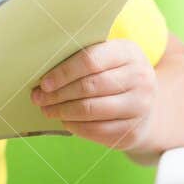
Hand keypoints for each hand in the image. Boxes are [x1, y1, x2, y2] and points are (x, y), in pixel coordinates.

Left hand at [30, 38, 157, 152]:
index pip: (90, 60)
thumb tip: (43, 72)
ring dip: (63, 111)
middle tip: (38, 98)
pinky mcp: (133, 131)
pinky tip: (65, 121)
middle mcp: (140, 78)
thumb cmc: (114, 75)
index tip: (44, 83)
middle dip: (58, 94)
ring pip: (91, 110)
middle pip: (89, 87)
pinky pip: (96, 130)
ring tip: (47, 110)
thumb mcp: (107, 58)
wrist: (144, 104)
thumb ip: (82, 58)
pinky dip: (75, 126)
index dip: (64, 73)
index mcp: (129, 52)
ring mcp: (140, 106)